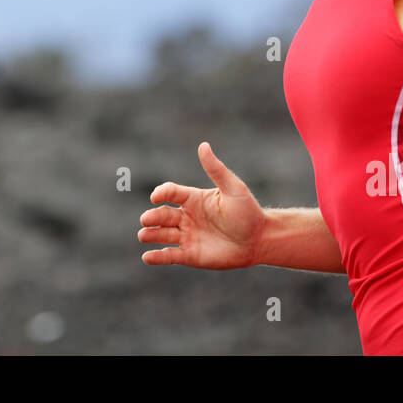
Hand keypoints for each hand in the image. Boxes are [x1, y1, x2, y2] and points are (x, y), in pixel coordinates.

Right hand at [139, 142, 265, 269]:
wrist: (259, 240)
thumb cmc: (248, 212)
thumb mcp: (233, 188)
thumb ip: (216, 170)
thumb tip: (203, 145)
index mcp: (193, 199)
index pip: (171, 193)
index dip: (162, 193)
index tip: (156, 196)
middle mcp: (186, 217)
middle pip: (162, 214)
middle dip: (153, 217)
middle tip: (146, 219)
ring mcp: (187, 236)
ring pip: (162, 235)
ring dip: (150, 234)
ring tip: (143, 235)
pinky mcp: (190, 255)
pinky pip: (170, 255)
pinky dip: (157, 257)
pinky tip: (147, 257)